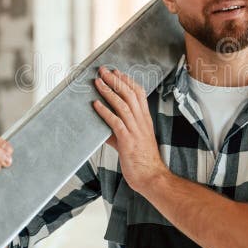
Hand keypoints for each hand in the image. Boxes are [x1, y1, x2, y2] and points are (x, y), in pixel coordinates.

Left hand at [92, 66, 166, 191]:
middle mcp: (142, 122)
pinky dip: (105, 112)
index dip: (128, 81)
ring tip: (98, 82)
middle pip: (129, 94)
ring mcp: (136, 130)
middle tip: (104, 71)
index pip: (139, 94)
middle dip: (116, 81)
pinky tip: (96, 105)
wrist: (151, 177)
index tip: (117, 72)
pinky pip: (115, 122)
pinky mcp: (127, 141)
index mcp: (145, 120)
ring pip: (122, 105)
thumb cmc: (143, 162)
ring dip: (108, 92)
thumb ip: (119, 134)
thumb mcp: (133, 143)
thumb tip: (106, 130)